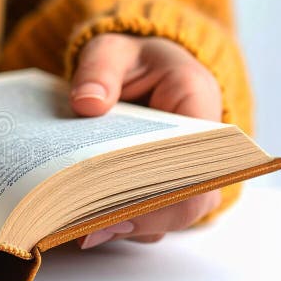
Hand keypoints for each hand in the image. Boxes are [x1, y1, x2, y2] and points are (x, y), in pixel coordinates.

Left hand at [69, 33, 222, 248]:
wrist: (130, 67)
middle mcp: (198, 149)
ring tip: (75, 228)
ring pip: (163, 217)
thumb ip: (99, 70)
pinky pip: (141, 217)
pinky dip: (112, 223)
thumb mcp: (110, 50)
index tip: (127, 202)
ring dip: (123, 226)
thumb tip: (86, 103)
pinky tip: (75, 222)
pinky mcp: (154, 189)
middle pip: (187, 203)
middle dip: (140, 219)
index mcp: (198, 104)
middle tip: (89, 230)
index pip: (204, 163)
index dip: (172, 192)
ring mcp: (178, 175)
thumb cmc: (127, 57)